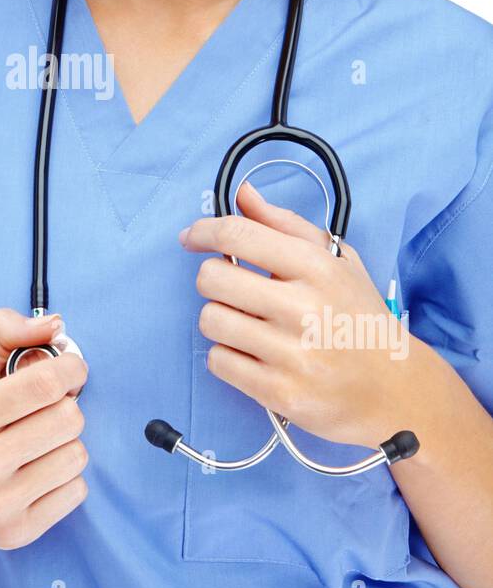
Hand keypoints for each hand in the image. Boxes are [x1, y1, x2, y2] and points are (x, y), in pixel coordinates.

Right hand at [0, 308, 88, 546]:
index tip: (67, 368)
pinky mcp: (13, 534)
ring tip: (35, 440)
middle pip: (69, 419)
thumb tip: (56, 325)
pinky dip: (63, 477)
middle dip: (64, 405)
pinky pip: (76, 492)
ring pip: (77, 456)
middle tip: (43, 407)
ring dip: (64, 442)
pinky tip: (34, 470)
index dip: (70, 368)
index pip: (48, 384)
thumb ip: (5, 332)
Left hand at [178, 181, 429, 449]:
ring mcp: (291, 354)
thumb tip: (242, 194)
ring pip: (210, 320)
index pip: (238, 235)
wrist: (394, 389)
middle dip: (215, 280)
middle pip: (212, 278)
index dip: (204, 231)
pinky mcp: (280, 393)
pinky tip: (255, 355)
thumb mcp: (336, 260)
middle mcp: (304, 308)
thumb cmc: (358, 317)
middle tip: (235, 289)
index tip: (192, 237)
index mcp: (317, 267)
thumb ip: (284, 224)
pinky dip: (228, 356)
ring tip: (250, 325)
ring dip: (221, 320)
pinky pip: (218, 361)